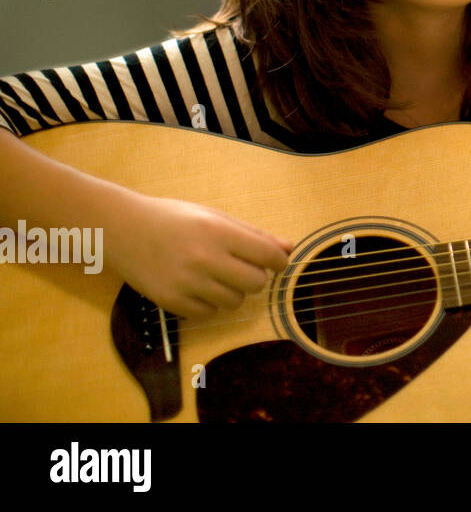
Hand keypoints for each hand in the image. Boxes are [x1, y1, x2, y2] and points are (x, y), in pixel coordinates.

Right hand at [105, 191, 291, 318]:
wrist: (122, 229)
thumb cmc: (173, 219)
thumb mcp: (215, 217)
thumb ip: (253, 234)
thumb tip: (288, 248)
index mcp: (219, 232)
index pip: (268, 255)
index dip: (279, 261)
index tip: (276, 263)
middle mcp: (204, 258)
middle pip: (255, 283)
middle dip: (255, 277)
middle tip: (241, 268)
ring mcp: (186, 283)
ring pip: (234, 302)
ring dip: (233, 292)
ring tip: (215, 276)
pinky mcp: (169, 302)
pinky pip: (208, 314)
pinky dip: (209, 304)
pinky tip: (197, 288)